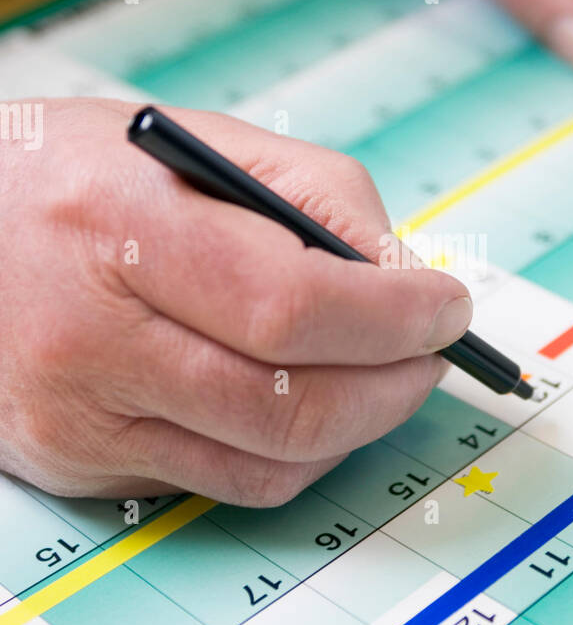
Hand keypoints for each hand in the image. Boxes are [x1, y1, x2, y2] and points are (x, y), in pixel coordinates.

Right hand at [0, 99, 471, 503]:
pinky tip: (301, 403)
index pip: (290, 306)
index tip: (446, 308)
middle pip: (288, 409)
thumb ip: (315, 198)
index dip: (392, 319)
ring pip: (266, 467)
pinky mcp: (77, 468)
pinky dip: (286, 452)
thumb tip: (405, 283)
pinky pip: (219, 484)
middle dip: (392, 388)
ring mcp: (78, 422)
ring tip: (380, 378)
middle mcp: (90, 340)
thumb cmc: (75, 175)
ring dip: (354, 429)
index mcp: (119, 226)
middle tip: (429, 354)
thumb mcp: (195, 141)